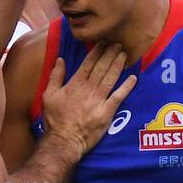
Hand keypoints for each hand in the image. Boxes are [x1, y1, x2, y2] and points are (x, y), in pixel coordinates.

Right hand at [42, 43, 136, 158]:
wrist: (64, 141)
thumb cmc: (55, 119)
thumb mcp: (48, 95)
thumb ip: (55, 76)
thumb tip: (60, 59)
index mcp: (75, 84)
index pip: (88, 63)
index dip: (97, 51)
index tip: (104, 42)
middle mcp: (88, 90)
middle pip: (101, 68)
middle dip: (110, 54)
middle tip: (118, 42)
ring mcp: (98, 101)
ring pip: (110, 78)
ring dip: (118, 65)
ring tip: (124, 54)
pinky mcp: (106, 113)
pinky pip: (118, 97)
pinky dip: (126, 87)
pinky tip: (133, 78)